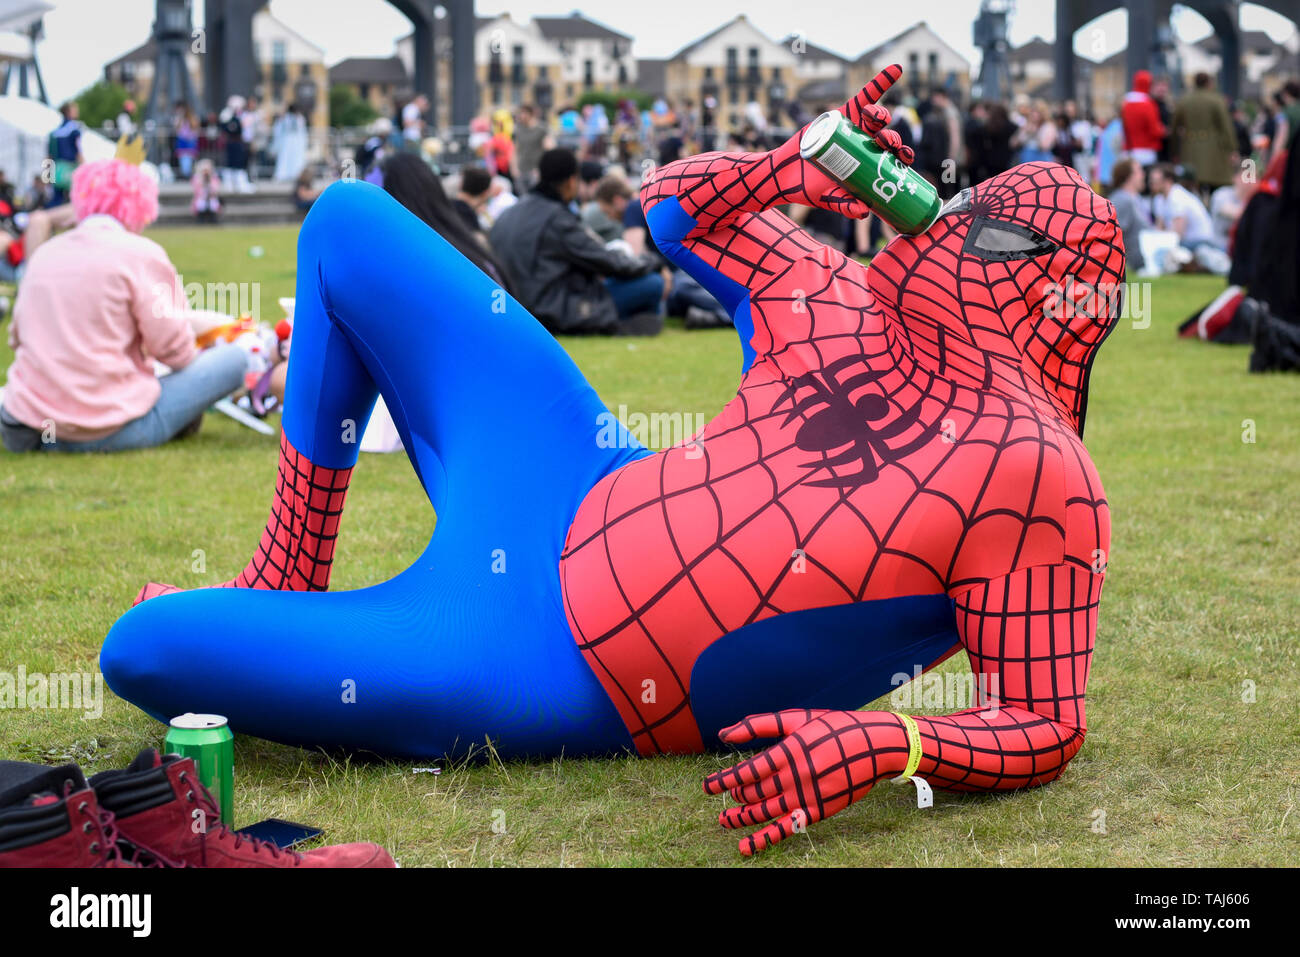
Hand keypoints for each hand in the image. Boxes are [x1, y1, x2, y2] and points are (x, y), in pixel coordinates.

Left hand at [703, 708, 904, 855]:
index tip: (707, 786)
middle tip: (725, 796)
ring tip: (725, 820)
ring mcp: (806, 797)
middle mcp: (794, 777)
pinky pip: (786, 829)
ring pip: (765, 812)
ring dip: (741, 818)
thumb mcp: (796, 719)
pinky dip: (764, 839)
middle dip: (735, 796)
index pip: (746, 772)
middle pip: (754, 792)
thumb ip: (759, 724)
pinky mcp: (817, 812)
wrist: (875, 746)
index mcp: (787, 752)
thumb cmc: (833, 727)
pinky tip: (745, 847)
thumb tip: (724, 733)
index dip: (724, 781)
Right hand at [777, 65, 915, 219]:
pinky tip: (897, 70)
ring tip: (876, 119)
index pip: (892, 158)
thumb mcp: (830, 200)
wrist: (783, 175)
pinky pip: (865, 95)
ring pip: (877, 117)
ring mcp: (855, 127)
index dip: (903, 156)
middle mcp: (865, 144)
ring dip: (883, 115)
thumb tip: (864, 212)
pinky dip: (881, 82)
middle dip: (891, 138)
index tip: (904, 159)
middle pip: (887, 137)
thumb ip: (846, 206)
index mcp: (868, 164)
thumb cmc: (810, 189)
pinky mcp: (843, 113)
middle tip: (885, 143)